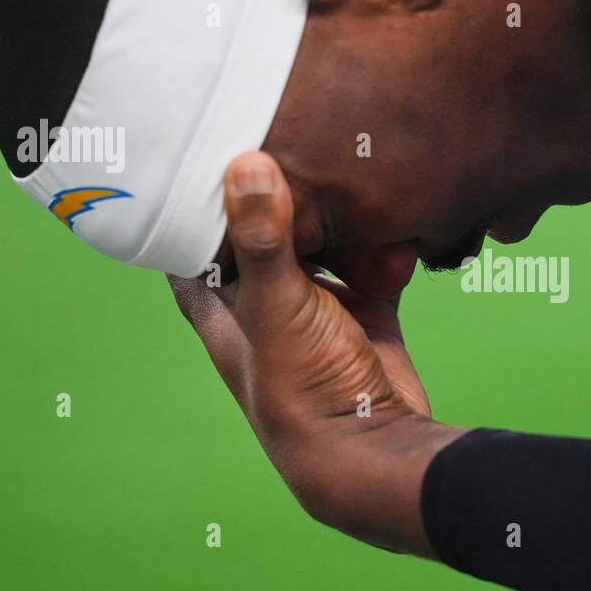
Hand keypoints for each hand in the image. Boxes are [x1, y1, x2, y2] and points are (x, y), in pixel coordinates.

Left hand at [169, 152, 465, 554]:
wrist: (375, 445)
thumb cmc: (306, 388)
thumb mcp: (277, 307)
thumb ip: (261, 240)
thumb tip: (245, 162)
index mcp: (226, 313)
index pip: (194, 252)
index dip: (195, 212)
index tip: (203, 158)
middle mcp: (268, 311)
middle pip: (263, 241)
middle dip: (279, 201)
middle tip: (291, 145)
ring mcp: (320, 316)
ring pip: (325, 253)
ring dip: (341, 226)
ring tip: (351, 184)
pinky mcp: (367, 320)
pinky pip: (374, 271)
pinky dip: (385, 255)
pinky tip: (396, 238)